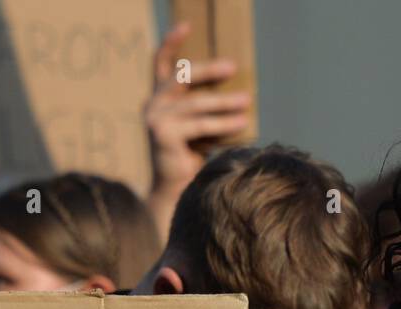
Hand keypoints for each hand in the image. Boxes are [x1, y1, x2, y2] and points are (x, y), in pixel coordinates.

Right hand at [145, 22, 252, 197]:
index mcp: (159, 98)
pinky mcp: (162, 134)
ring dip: (225, 103)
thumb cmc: (189, 156)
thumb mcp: (198, 125)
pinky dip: (222, 125)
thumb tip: (240, 91)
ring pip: (197, 104)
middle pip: (183, 77)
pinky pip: (199, 125)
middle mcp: (153, 104)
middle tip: (233, 67)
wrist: (174, 191)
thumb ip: (205, 106)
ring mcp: (155, 119)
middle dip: (209, 70)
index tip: (186, 25)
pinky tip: (241, 125)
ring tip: (248, 102)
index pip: (160, 63)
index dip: (171, 43)